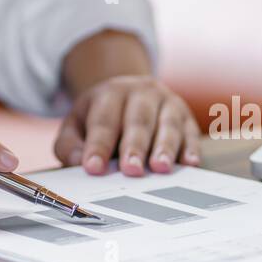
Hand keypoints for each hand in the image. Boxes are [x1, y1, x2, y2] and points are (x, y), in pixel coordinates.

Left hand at [54, 76, 199, 175]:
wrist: (130, 92)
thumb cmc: (101, 117)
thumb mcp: (76, 124)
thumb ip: (70, 145)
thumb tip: (78, 163)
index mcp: (111, 94)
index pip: (103, 121)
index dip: (98, 145)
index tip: (94, 168)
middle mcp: (142, 94)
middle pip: (138, 121)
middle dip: (135, 147)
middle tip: (131, 169)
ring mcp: (168, 104)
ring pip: (168, 125)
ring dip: (165, 147)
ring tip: (161, 167)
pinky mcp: (187, 118)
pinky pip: (191, 133)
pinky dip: (191, 148)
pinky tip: (189, 164)